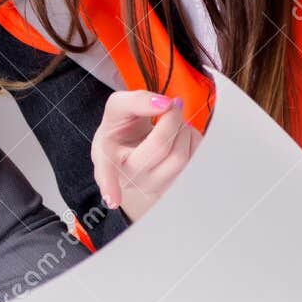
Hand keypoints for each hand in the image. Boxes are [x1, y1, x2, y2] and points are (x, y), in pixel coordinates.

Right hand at [91, 91, 201, 223]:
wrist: (130, 143)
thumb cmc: (120, 127)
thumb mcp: (118, 107)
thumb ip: (136, 100)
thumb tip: (164, 104)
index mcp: (108, 159)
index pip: (107, 173)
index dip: (109, 186)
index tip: (113, 201)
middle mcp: (129, 178)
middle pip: (160, 148)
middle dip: (171, 119)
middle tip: (171, 105)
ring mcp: (152, 187)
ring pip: (180, 157)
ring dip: (184, 129)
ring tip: (174, 120)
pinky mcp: (173, 186)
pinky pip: (195, 162)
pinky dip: (193, 140)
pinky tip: (180, 135)